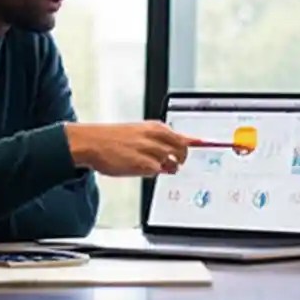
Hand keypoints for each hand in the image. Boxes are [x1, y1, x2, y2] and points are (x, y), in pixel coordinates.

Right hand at [64, 121, 192, 176]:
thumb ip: (157, 143)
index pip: (183, 136)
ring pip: (170, 162)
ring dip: (164, 167)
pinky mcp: (142, 163)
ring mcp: (149, 150)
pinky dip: (151, 172)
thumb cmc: (113, 140)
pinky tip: (138, 168)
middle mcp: (155, 136)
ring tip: (148, 164)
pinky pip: (156, 171)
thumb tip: (172, 158)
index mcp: (155, 127)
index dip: (196, 142)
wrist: (91, 142)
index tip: (208, 144)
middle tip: (174, 164)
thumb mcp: (138, 134)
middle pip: (182, 150)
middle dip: (181, 159)